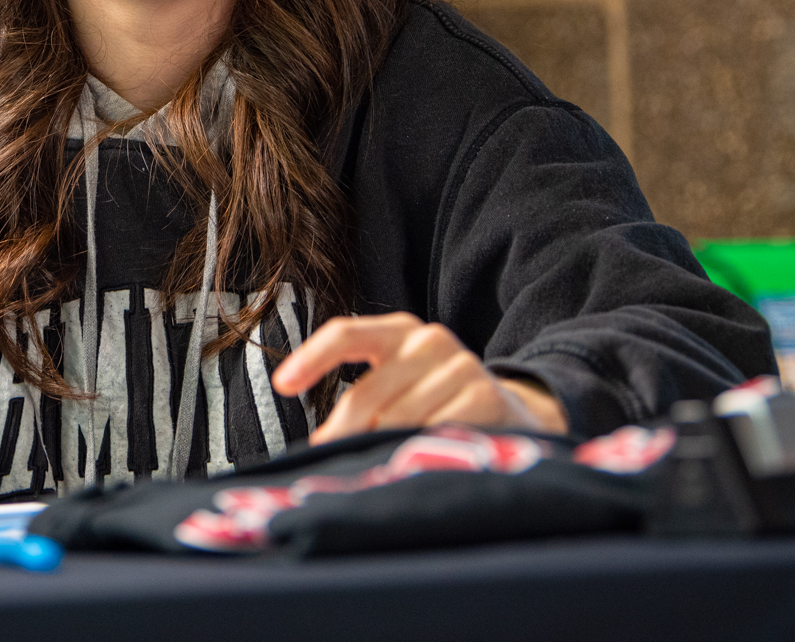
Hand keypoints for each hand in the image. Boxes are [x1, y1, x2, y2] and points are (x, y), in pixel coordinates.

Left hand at [272, 313, 568, 442]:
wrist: (512, 413)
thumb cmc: (434, 403)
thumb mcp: (397, 387)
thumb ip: (362, 400)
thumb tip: (317, 445)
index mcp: (398, 331)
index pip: (346, 334)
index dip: (311, 358)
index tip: (282, 385)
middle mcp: (428, 340)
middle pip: (365, 395)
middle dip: (341, 436)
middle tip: (329, 463)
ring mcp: (459, 366)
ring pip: (396, 421)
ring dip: (383, 449)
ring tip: (383, 464)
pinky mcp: (483, 396)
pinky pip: (432, 433)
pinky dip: (419, 452)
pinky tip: (419, 462)